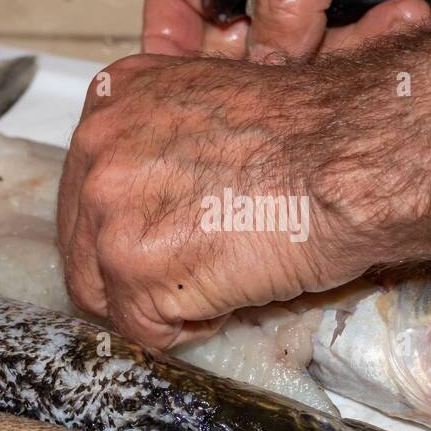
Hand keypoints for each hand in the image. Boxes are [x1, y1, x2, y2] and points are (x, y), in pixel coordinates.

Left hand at [56, 49, 430, 347]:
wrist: (347, 157)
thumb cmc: (310, 133)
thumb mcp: (215, 106)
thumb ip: (169, 144)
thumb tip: (164, 196)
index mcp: (114, 101)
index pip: (88, 190)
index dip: (131, 225)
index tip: (168, 237)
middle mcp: (97, 147)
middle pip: (83, 245)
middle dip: (133, 272)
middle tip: (191, 274)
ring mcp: (108, 208)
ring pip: (104, 293)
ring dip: (156, 303)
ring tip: (216, 283)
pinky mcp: (133, 266)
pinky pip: (143, 329)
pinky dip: (188, 329)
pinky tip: (229, 295)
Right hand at [142, 0, 430, 60]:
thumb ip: (288, 1)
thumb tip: (264, 66)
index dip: (169, 32)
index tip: (170, 81)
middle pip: (238, 37)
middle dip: (270, 57)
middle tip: (303, 59)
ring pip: (299, 59)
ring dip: (345, 48)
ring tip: (396, 8)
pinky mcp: (366, 20)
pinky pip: (349, 61)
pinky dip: (379, 48)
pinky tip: (414, 14)